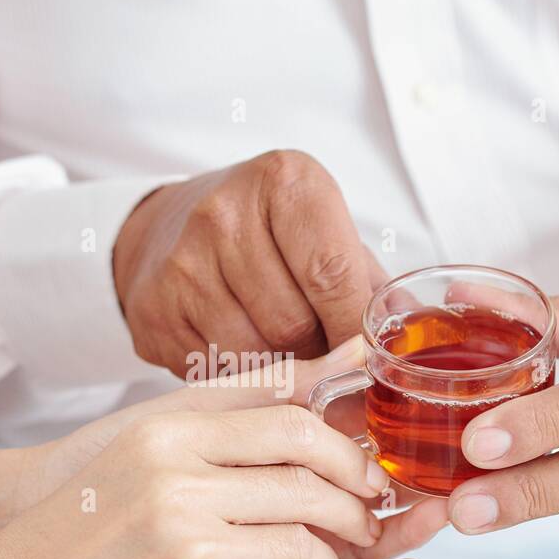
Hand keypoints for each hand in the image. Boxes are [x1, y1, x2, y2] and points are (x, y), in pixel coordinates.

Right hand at [0, 401, 443, 558]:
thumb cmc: (76, 527)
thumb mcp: (137, 451)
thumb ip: (224, 412)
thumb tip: (329, 367)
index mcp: (167, 437)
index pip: (291, 427)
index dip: (344, 454)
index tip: (364, 477)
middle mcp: (178, 482)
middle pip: (308, 486)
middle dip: (355, 514)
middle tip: (366, 530)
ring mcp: (186, 544)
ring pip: (302, 549)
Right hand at [113, 149, 386, 374]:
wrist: (168, 226)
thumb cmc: (267, 233)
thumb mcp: (322, 231)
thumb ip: (366, 285)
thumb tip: (406, 350)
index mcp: (283, 182)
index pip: (333, 273)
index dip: (355, 330)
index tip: (369, 361)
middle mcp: (223, 215)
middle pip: (292, 324)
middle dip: (316, 354)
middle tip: (322, 358)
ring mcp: (181, 263)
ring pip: (251, 354)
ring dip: (276, 370)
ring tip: (282, 355)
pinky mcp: (153, 309)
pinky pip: (211, 369)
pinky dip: (235, 376)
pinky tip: (239, 352)